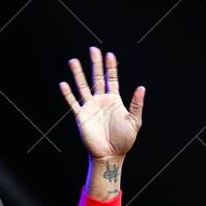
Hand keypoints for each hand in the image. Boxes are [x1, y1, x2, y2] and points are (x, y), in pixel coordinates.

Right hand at [59, 47, 143, 162]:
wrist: (111, 155)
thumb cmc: (124, 140)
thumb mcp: (134, 122)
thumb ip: (136, 105)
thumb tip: (141, 88)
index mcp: (114, 100)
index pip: (112, 79)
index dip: (111, 67)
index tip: (109, 54)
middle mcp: (101, 101)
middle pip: (97, 78)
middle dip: (95, 64)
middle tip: (93, 49)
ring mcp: (90, 107)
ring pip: (83, 87)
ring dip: (78, 74)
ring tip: (73, 61)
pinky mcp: (81, 116)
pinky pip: (73, 103)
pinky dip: (68, 94)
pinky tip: (64, 84)